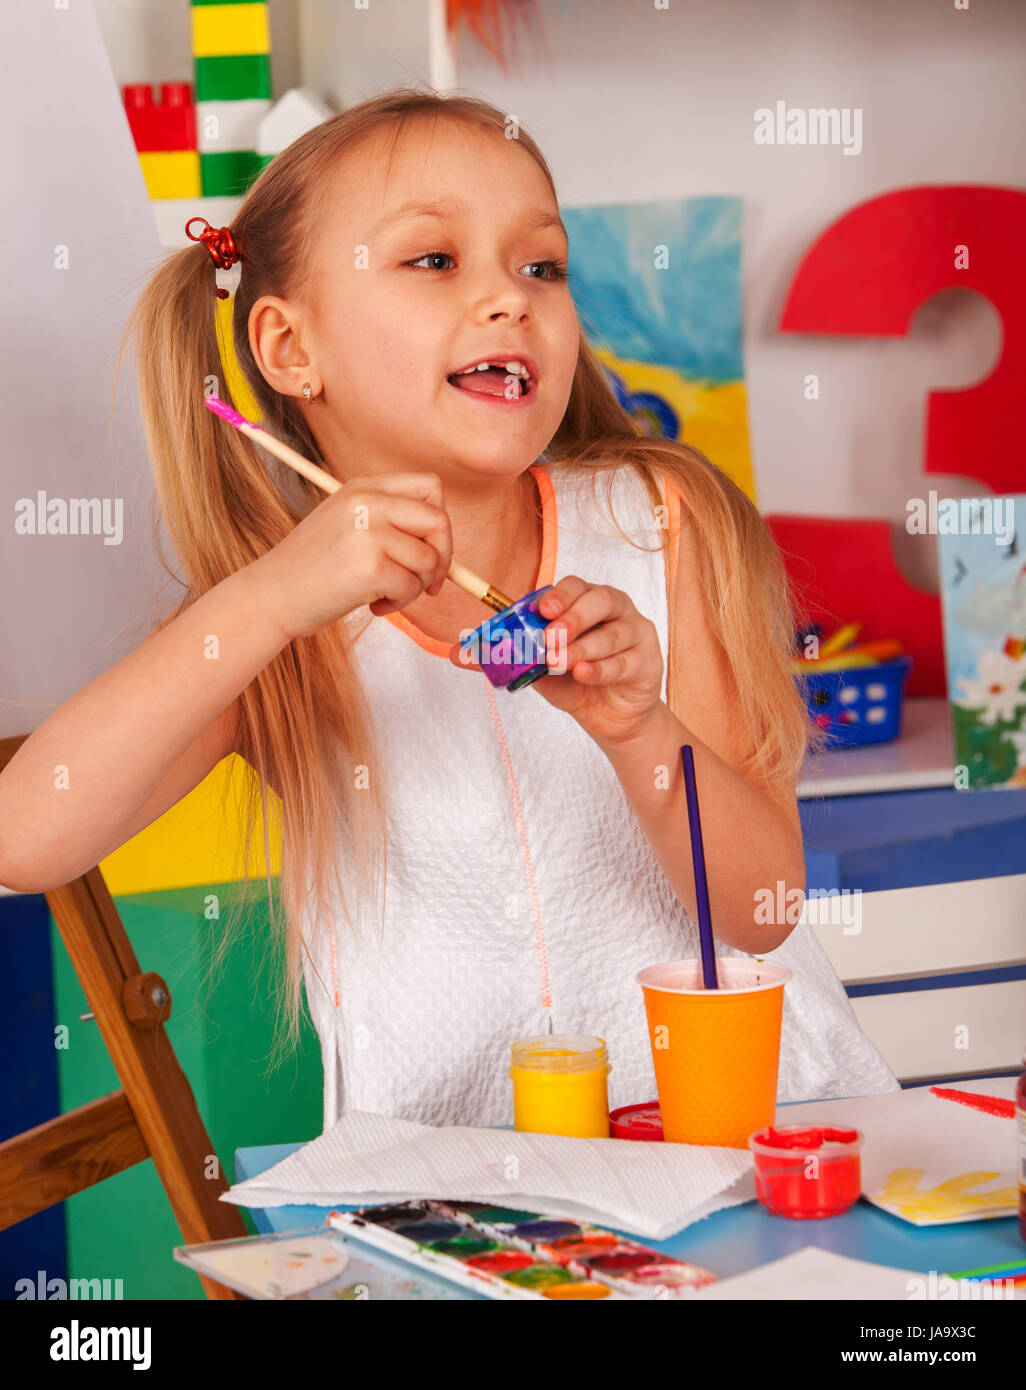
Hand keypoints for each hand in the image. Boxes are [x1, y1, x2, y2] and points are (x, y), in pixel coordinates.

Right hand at [249, 472, 452, 641]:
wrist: (270, 596)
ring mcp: (368, 533)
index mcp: (363, 487)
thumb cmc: (312, 570)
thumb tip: (443, 544)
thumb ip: (390, 523)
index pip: (431, 487)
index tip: (429, 549)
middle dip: (442, 557)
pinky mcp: (370, 567)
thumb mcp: (348, 525)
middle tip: (427, 582)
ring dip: (416, 587)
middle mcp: (367, 502)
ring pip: (429, 560)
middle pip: (439, 521)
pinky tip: (374, 606)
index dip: (439, 523)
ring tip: (386, 595)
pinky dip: (399, 603)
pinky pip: (412, 587)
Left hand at [451, 576, 664, 745]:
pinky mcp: (648, 661)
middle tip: (551, 636)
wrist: (610, 717)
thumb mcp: (536, 669)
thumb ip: (504, 658)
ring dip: (585, 647)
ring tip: (562, 661)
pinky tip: (584, 674)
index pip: (576, 587)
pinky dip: (603, 668)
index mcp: (587, 603)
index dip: (560, 595)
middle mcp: (616, 611)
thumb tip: (459, 653)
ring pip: (614, 632)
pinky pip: (626, 661)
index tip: (541, 608)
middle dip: (574, 616)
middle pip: (602, 600)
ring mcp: (636, 634)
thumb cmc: (575, 683)